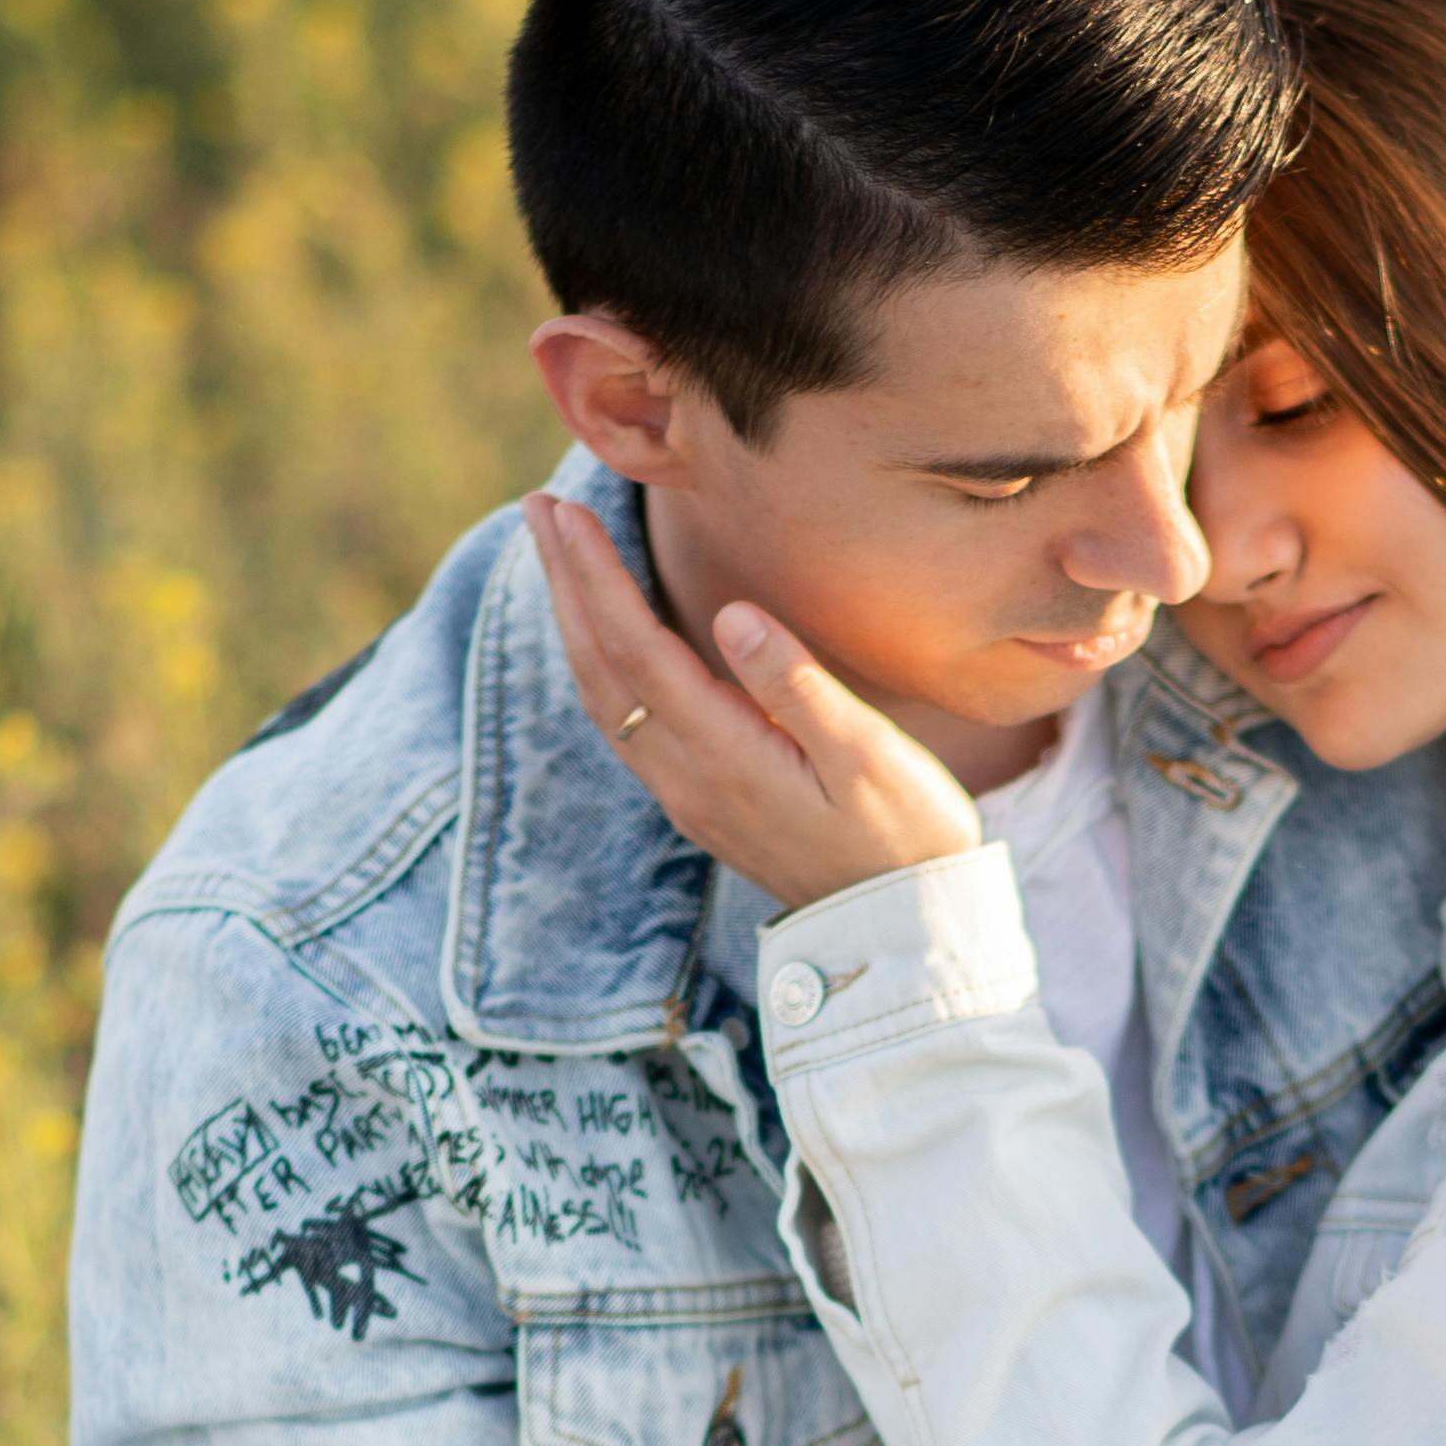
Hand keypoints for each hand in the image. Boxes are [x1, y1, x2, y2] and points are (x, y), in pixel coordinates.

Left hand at [527, 493, 984, 913]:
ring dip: (575, 624)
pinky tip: (601, 639)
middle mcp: (687, 777)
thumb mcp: (866, 756)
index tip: (566, 513)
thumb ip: (795, 686)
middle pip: (601, 668)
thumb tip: (732, 614)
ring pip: (604, 698)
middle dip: (567, 584)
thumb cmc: (903, 837)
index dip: (597, 577)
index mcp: (724, 754)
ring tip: (559, 558)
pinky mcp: (700, 803)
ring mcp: (687, 794)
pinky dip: (600, 665)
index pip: (637, 649)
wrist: (899, 936)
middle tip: (541, 510)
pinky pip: (625, 723)